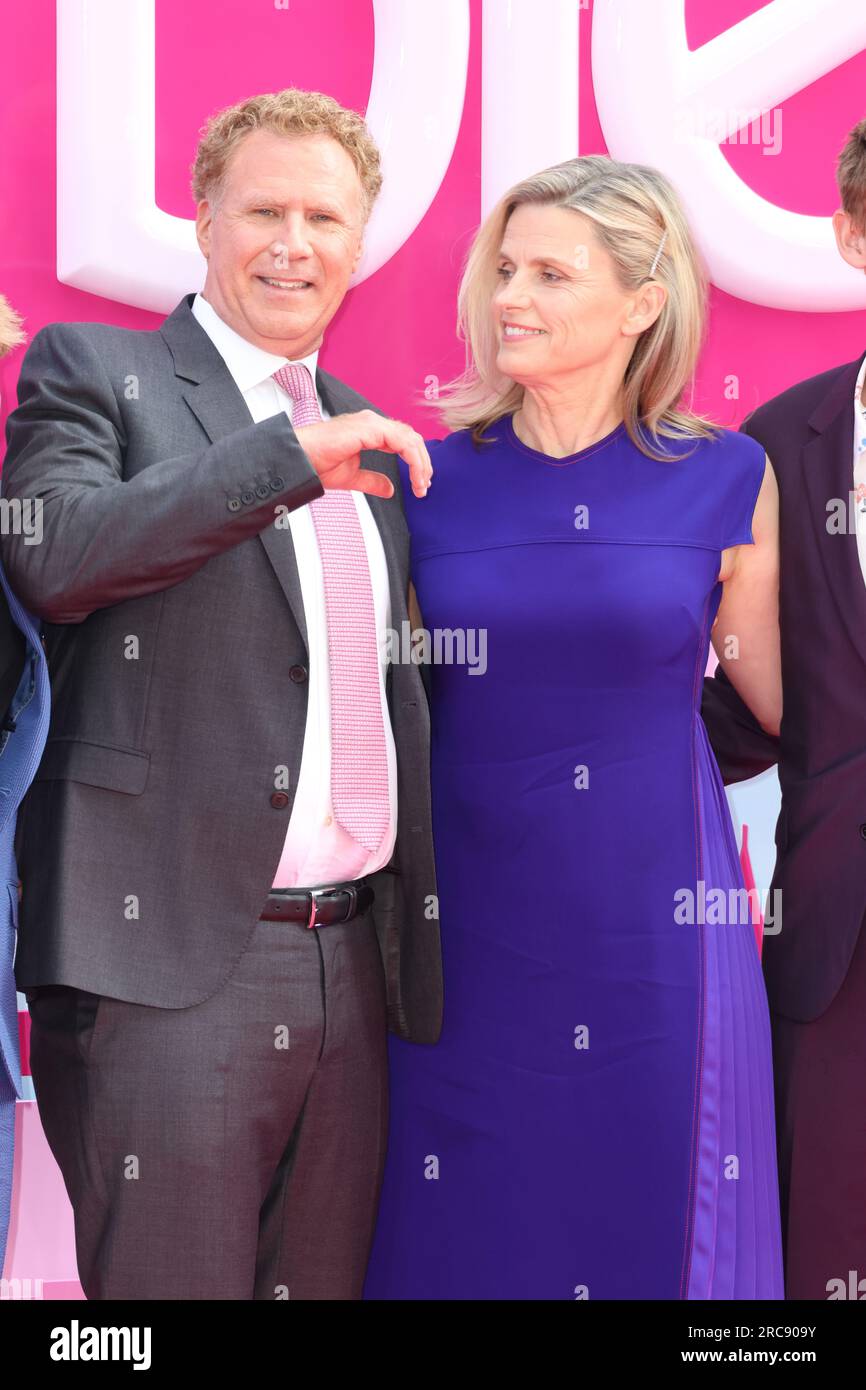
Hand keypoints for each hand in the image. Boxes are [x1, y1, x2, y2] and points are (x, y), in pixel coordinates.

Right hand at [293, 410, 431, 498]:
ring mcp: (370, 423)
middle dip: (423, 463)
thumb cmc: (315, 463)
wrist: (298, 461)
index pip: (403, 441)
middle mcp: (372, 423)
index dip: (416, 462)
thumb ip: (372, 481)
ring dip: (420, 463)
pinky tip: (415, 475)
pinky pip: (402, 441)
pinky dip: (413, 460)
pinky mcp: (368, 428)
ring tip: (421, 484)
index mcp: (369, 431)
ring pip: (410, 438)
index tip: (420, 484)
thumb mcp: (352, 477)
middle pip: (411, 438)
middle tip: (424, 486)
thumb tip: (389, 488)